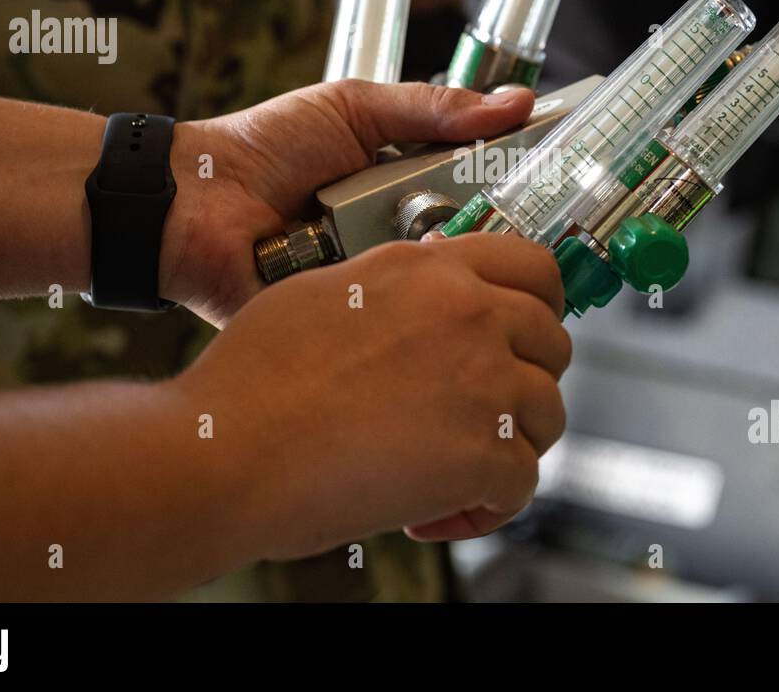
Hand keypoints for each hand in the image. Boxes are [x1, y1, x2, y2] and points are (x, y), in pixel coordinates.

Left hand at [159, 80, 533, 326]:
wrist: (187, 201)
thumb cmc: (258, 148)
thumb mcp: (353, 108)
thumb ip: (432, 109)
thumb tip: (512, 103)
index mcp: (404, 187)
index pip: (481, 192)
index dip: (519, 192)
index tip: (563, 187)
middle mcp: (396, 236)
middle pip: (470, 242)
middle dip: (494, 236)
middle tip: (525, 230)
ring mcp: (375, 279)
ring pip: (439, 283)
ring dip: (449, 266)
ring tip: (458, 251)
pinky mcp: (350, 318)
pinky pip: (392, 318)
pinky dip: (404, 306)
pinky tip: (420, 295)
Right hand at [172, 231, 570, 557]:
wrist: (226, 452)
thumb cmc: (253, 380)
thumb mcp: (325, 291)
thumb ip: (394, 285)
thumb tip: (424, 289)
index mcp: (430, 269)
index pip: (534, 267)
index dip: (540, 303)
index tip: (528, 329)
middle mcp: (468, 314)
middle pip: (553, 342)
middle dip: (524, 380)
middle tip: (481, 410)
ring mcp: (482, 382)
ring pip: (546, 414)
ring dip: (509, 444)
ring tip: (453, 467)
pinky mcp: (481, 453)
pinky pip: (522, 482)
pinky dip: (487, 506)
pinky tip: (436, 512)